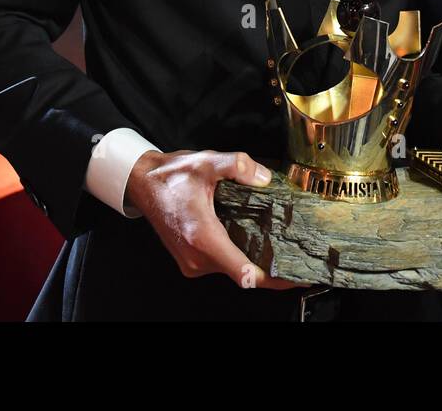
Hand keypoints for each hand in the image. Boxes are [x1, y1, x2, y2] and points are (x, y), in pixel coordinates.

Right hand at [125, 149, 301, 289]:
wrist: (143, 184)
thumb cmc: (171, 176)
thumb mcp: (207, 162)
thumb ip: (237, 165)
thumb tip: (264, 178)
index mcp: (203, 238)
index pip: (245, 273)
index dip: (274, 279)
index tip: (296, 276)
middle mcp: (197, 257)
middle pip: (244, 274)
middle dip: (271, 268)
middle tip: (297, 255)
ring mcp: (193, 262)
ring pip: (233, 270)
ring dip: (255, 261)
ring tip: (280, 246)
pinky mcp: (191, 260)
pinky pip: (223, 265)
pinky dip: (240, 257)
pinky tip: (255, 243)